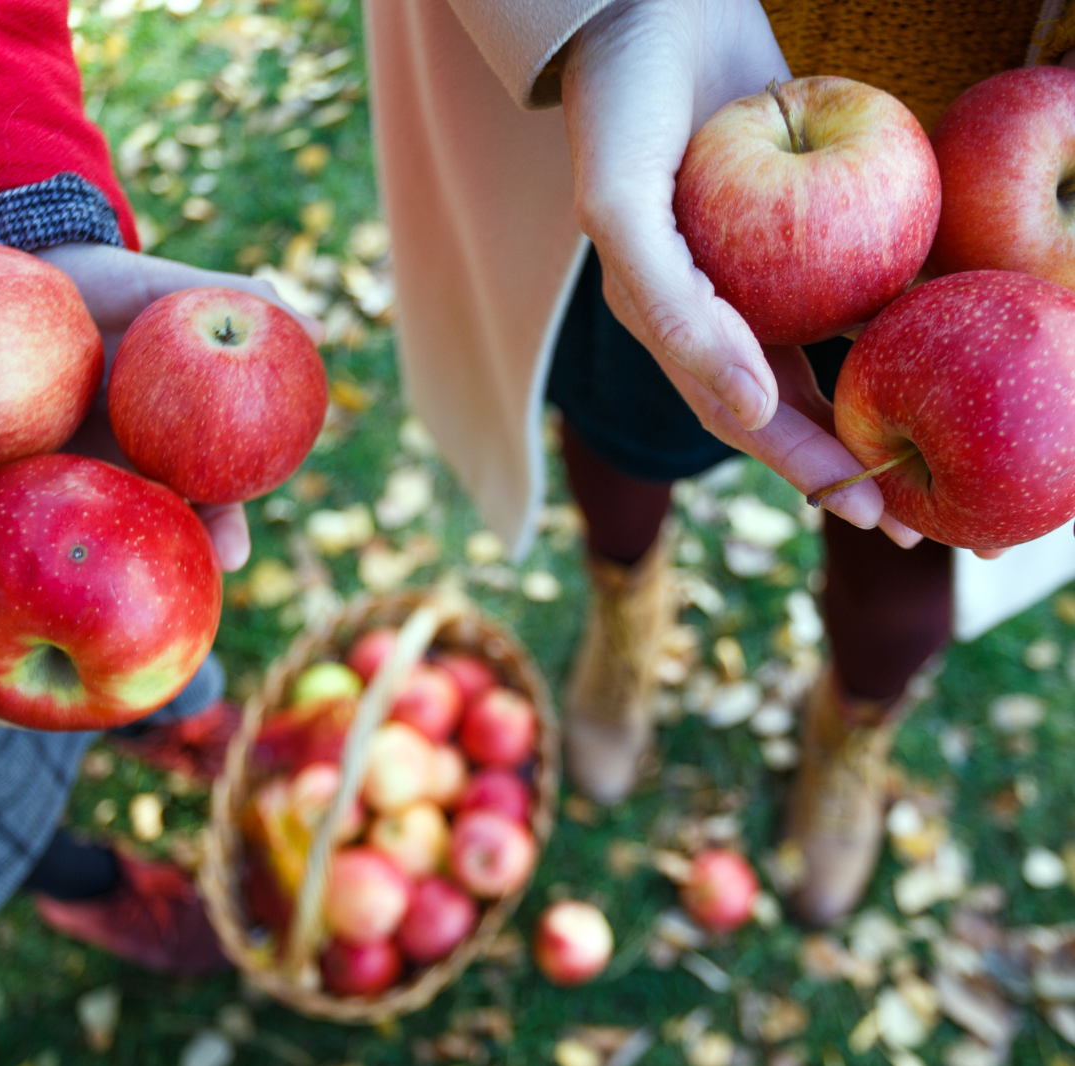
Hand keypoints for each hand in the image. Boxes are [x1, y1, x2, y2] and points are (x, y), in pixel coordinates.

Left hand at [35, 243, 325, 570]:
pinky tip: (56, 529)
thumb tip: (320, 328)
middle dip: (174, 557)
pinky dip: (53, 513)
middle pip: (161, 522)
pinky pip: (46, 491)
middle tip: (176, 578)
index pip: (208, 495)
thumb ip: (242, 303)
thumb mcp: (175, 290)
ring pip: (108, 515)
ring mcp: (83, 461)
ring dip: (117, 545)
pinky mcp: (35, 458)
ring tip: (121, 566)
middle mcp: (133, 461)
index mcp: (176, 439)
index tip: (232, 553)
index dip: (223, 527)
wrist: (36, 278)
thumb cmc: (115, 286)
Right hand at [560, 0, 887, 534]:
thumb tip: (753, 404)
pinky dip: (891, 321)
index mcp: (672, 325)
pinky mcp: (801, 231)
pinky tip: (938, 347)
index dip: (800, 465)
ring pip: (827, 358)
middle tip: (911, 518)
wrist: (647, 7)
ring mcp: (762, 276)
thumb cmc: (623, 107)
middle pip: (791, 405)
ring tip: (931, 458)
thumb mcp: (624, 209)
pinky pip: (852, 286)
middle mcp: (719, 313)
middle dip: (845, 464)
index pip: (740, 415)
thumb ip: (673, 313)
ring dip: (875, 411)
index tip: (865, 510)